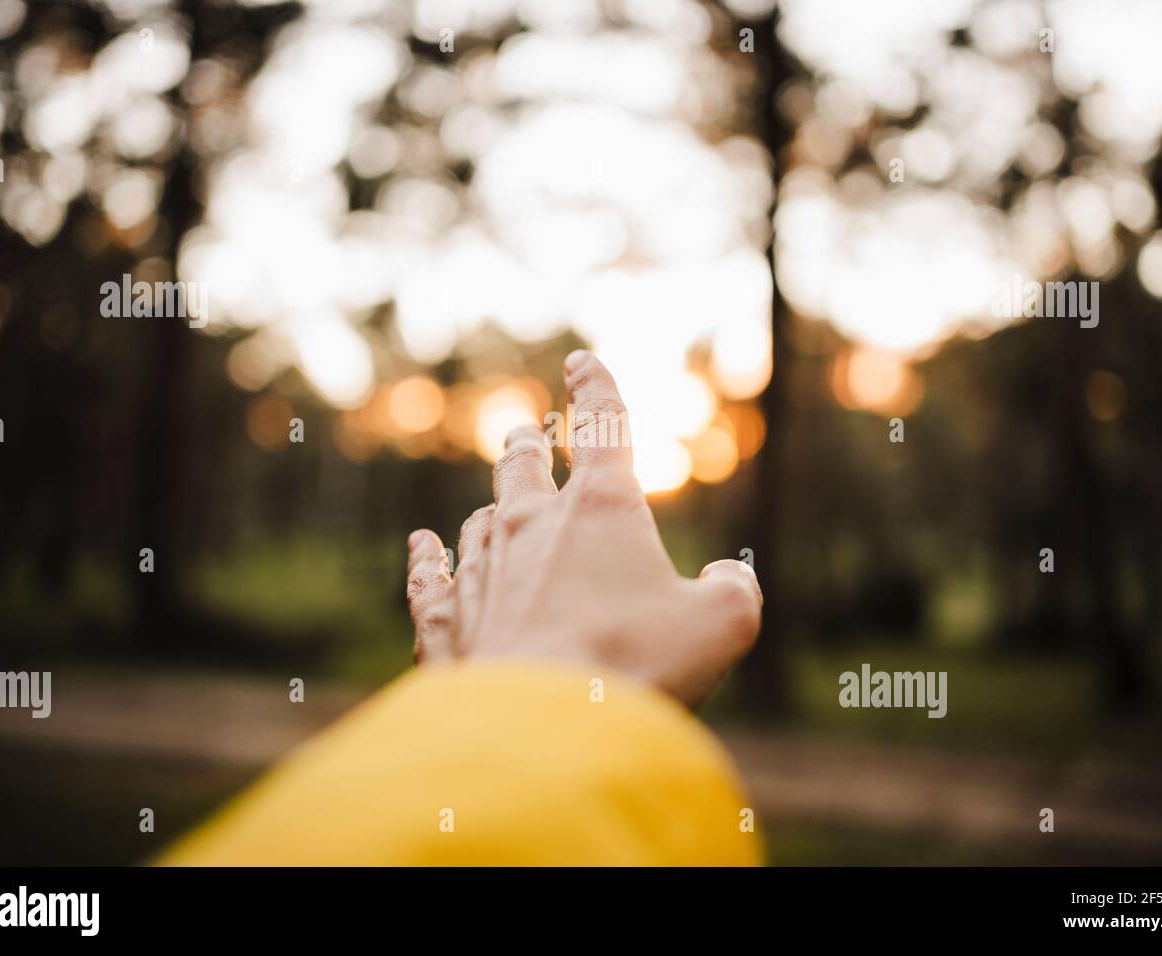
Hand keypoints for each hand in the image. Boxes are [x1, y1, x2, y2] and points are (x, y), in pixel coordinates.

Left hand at [404, 350, 762, 706]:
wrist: (543, 733)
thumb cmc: (638, 667)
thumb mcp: (724, 625)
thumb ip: (735, 590)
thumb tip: (730, 576)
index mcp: (601, 509)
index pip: (602, 427)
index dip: (597, 390)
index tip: (582, 363)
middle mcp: (532, 527)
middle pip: (524, 467)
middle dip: (531, 446)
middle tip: (528, 433)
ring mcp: (481, 573)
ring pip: (481, 520)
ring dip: (492, 505)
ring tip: (494, 503)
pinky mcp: (445, 624)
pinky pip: (430, 578)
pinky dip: (429, 558)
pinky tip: (425, 545)